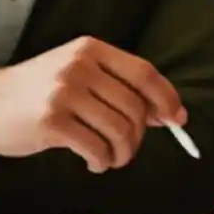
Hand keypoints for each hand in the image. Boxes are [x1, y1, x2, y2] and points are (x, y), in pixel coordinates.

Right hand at [0, 36, 184, 172]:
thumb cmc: (37, 91)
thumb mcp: (79, 74)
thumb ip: (119, 87)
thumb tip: (168, 113)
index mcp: (92, 50)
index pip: (145, 73)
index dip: (166, 99)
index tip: (177, 119)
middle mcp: (79, 67)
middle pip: (134, 107)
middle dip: (140, 135)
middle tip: (129, 148)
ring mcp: (63, 93)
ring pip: (119, 129)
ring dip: (123, 152)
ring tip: (112, 158)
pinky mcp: (50, 121)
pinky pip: (95, 147)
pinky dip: (102, 161)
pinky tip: (95, 162)